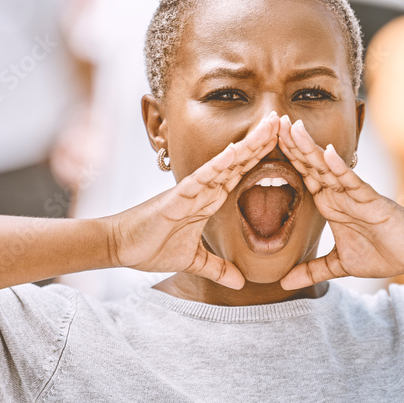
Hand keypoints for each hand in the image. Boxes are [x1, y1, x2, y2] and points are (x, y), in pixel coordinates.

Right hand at [109, 111, 279, 288]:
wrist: (119, 247)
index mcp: (208, 200)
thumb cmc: (149, 247)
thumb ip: (217, 269)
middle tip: (283, 119)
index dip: (261, 158)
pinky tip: (236, 150)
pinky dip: (219, 164)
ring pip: (226, 163)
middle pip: (238, 161)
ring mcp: (191, 190)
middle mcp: (203, 189)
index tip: (284, 143)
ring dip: (248, 144)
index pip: (241, 174)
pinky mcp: (177, 196)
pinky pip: (202, 178)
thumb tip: (240, 284)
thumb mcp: (193, 262)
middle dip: (261, 141)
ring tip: (270, 125)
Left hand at [276, 116, 403, 289]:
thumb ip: (312, 271)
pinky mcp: (372, 200)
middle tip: (269, 122)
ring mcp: (355, 194)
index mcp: (329, 203)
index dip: (284, 160)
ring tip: (291, 128)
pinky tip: (327, 153)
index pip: (302, 176)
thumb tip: (283, 285)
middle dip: (291, 144)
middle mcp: (339, 194)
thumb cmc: (383, 252)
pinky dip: (339, 168)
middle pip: (310, 164)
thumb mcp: (339, 265)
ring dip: (310, 148)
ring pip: (328, 167)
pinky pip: (353, 182)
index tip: (261, 145)